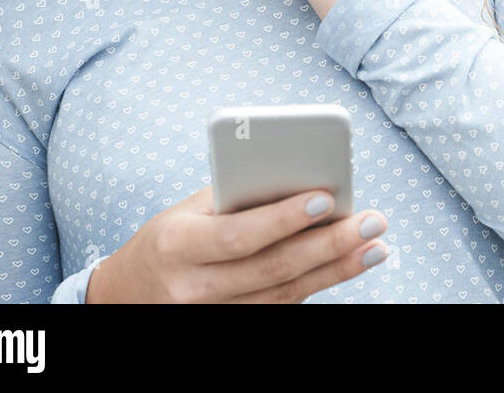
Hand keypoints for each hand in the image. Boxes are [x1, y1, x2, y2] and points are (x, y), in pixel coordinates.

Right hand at [85, 186, 388, 302]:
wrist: (127, 296)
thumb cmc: (167, 239)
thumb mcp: (185, 212)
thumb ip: (235, 198)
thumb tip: (300, 178)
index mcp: (177, 246)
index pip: (240, 235)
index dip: (285, 219)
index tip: (328, 198)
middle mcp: (193, 288)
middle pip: (273, 268)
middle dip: (330, 244)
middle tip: (373, 221)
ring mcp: (211, 315)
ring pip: (284, 294)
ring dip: (337, 270)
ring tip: (376, 246)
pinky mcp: (227, 326)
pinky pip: (280, 308)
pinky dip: (317, 286)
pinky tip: (348, 266)